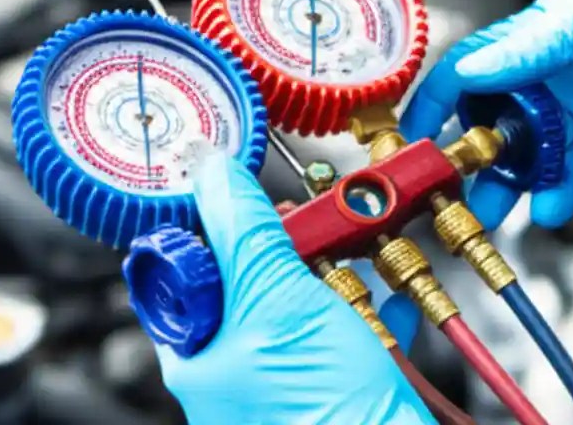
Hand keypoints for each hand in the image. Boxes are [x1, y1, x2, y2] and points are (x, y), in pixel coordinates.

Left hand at [153, 149, 432, 424]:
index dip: (212, 222)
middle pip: (247, 277)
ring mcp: (278, 379)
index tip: (241, 190)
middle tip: (312, 217)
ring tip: (354, 243)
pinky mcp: (325, 387)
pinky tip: (389, 293)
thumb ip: (244, 231)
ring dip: (330, 267)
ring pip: (297, 300)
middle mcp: (228, 369)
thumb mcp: (279, 298)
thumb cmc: (323, 408)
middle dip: (286, 241)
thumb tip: (213, 171)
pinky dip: (365, 306)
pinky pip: (340, 332)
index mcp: (193, 352)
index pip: (183, 265)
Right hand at [402, 0, 572, 233]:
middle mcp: (571, 87)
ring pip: (565, 169)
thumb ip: (537, 47)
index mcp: (547, 46)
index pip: (478, 79)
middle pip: (515, 140)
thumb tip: (473, 71)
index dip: (444, 108)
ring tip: (550, 207)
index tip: (418, 143)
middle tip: (480, 208)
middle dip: (494, 174)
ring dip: (552, 192)